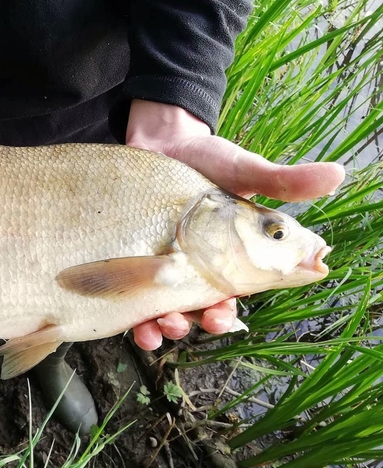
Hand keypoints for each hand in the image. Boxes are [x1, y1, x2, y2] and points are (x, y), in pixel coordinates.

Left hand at [125, 99, 344, 349]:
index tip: (221, 314)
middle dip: (196, 322)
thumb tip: (336, 175)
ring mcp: (160, 266)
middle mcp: (193, 269)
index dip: (225, 311)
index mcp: (226, 257)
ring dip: (165, 327)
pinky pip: (131, 296)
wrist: (162, 140)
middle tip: (188, 321)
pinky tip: (134, 324)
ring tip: (161, 326)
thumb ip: (284, 182)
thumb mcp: (245, 170)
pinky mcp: (130, 260)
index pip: (229, 294)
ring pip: (165, 310)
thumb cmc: (208, 159)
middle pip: (197, 309)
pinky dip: (133, 316)